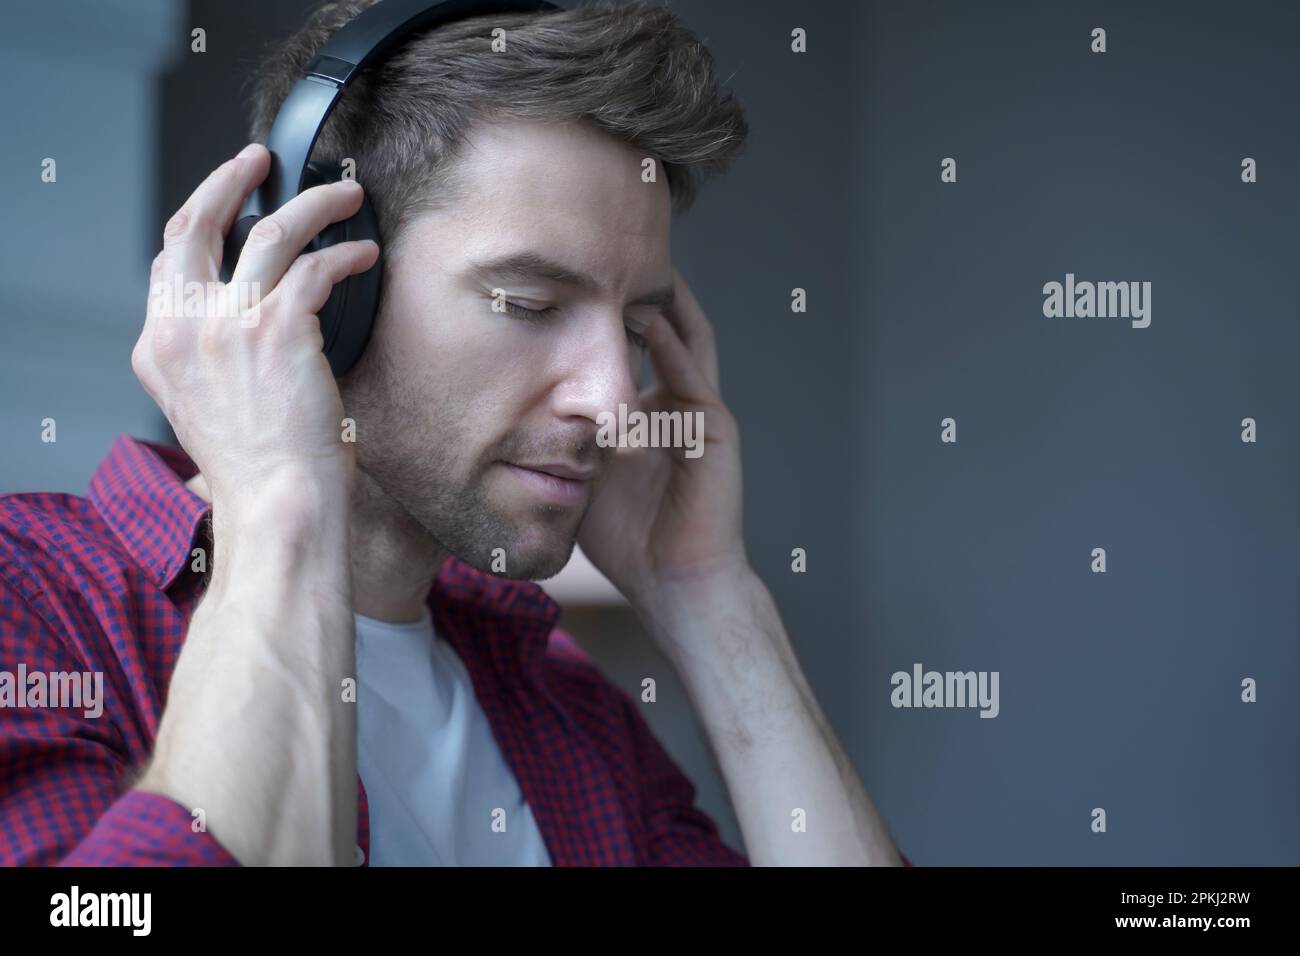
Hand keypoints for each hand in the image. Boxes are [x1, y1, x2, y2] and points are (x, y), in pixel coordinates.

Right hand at [132, 143, 378, 506]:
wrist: (278, 502)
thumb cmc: (260, 469)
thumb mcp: (208, 408)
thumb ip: (212, 359)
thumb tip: (245, 322)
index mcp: (160, 349)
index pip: (169, 262)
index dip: (200, 221)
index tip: (226, 201)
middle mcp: (183, 328)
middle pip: (198, 225)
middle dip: (229, 180)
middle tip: (258, 160)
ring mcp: (227, 323)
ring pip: (271, 231)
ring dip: (313, 203)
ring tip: (343, 194)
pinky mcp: (278, 327)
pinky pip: (319, 266)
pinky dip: (348, 255)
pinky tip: (366, 256)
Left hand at [577, 269, 750, 635]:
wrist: (674, 581)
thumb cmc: (627, 538)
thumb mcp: (577, 474)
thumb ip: (553, 440)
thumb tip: (495, 415)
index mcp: (647, 409)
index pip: (626, 344)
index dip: (599, 310)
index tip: (561, 277)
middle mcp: (677, 399)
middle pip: (659, 324)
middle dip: (631, 287)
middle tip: (598, 248)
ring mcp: (699, 409)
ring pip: (682, 334)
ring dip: (655, 299)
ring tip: (625, 263)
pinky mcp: (715, 427)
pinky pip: (691, 374)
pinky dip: (669, 344)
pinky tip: (642, 317)